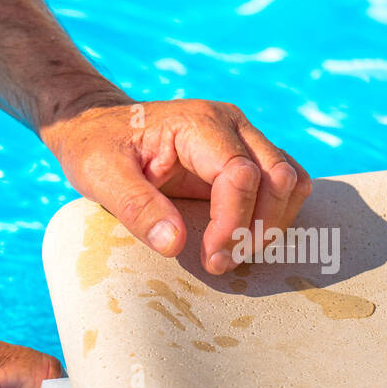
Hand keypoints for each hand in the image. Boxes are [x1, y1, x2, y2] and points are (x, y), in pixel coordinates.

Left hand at [42, 97, 312, 274]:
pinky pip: (282, 187)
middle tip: (220, 263)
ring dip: (271, 224)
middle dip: (257, 227)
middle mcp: (231, 126)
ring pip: (290, 181)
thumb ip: (137, 208)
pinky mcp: (244, 160)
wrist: (98, 128)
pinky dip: (273, 217)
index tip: (211, 259)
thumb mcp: (101, 177)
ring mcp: (243, 141)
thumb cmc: (96, 148)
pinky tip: (241, 241)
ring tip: (231, 255)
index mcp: (198, 123)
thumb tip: (174, 244)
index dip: (232, 222)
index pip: (239, 173)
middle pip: (277, 177)